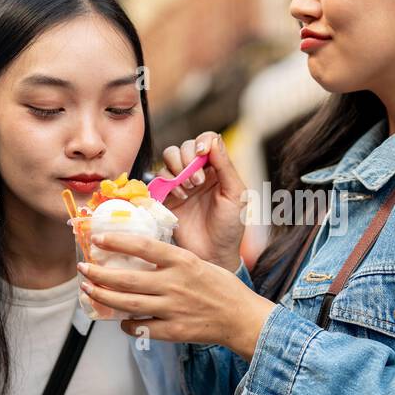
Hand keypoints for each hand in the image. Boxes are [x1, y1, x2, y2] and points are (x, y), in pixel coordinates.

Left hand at [76, 231, 275, 359]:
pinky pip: (141, 329)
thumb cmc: (222, 288)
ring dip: (104, 297)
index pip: (143, 247)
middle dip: (99, 274)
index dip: (117, 241)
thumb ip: (172, 259)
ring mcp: (173, 309)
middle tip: (83, 269)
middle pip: (127, 278)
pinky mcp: (173, 331)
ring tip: (89, 290)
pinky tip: (120, 321)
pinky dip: (126, 325)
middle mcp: (175, 284)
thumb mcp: (199, 262)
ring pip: (128, 303)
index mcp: (182, 262)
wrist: (241, 318)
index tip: (98, 239)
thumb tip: (141, 254)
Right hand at [155, 132, 246, 270]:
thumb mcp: (235, 195)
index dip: (202, 142)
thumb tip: (213, 140)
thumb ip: (225, 166)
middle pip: (185, 146)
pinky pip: (159, 177)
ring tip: (189, 188)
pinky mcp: (166, 196)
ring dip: (177, 167)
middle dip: (188, 159)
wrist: (213, 254)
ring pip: (169, 157)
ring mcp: (180, 183)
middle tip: (198, 182)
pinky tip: (180, 196)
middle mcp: (198, 171)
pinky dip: (167, 181)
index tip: (202, 154)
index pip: (207, 140)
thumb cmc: (229, 227)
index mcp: (218, 168)